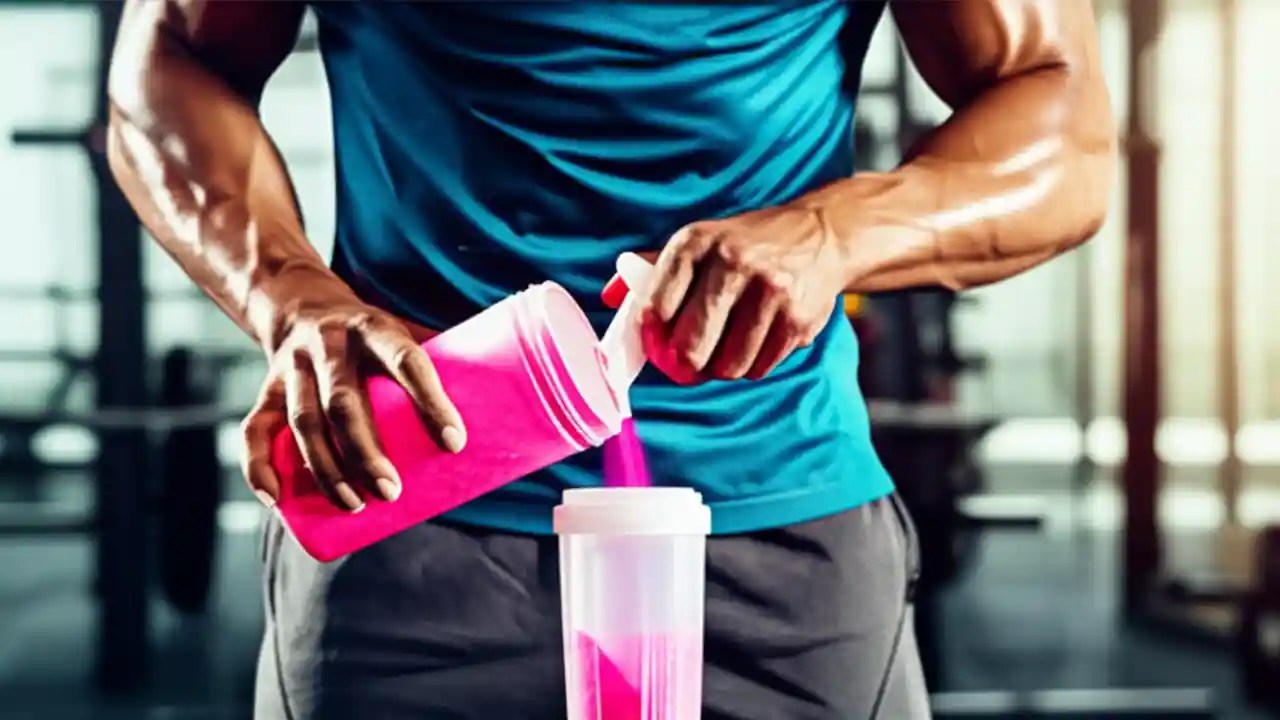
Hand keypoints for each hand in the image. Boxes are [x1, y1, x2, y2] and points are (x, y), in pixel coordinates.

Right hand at [239, 278, 464, 511]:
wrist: (298, 300)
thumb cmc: (371, 332)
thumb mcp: (406, 331)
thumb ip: (447, 364)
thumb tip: (516, 404)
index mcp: (375, 327)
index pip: (407, 361)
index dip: (431, 401)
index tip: (455, 443)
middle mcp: (329, 345)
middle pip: (344, 403)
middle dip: (368, 452)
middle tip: (393, 493)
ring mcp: (292, 367)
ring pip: (303, 422)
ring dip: (327, 469)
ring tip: (354, 505)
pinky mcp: (265, 388)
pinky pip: (254, 429)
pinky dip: (259, 466)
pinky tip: (275, 499)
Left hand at [639, 204, 848, 382]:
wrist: (822, 236)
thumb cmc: (746, 244)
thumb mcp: (700, 242)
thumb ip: (653, 271)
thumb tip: (607, 297)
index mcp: (697, 241)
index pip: (656, 305)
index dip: (651, 334)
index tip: (655, 342)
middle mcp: (733, 261)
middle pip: (690, 342)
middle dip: (683, 364)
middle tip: (684, 366)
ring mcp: (769, 291)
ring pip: (727, 363)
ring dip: (720, 369)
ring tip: (722, 356)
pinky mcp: (797, 318)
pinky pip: (759, 367)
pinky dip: (751, 368)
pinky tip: (752, 348)